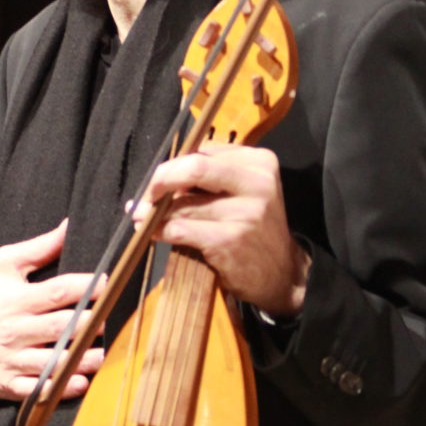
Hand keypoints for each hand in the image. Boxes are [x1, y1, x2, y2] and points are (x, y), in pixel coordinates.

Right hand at [0, 219, 104, 400]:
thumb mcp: (4, 266)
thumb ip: (39, 248)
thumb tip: (68, 227)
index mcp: (18, 299)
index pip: (57, 291)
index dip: (85, 287)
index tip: (107, 284)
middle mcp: (17, 330)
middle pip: (60, 327)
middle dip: (89, 325)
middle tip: (111, 321)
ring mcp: (14, 359)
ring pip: (53, 361)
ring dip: (81, 359)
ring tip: (103, 355)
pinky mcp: (11, 383)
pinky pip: (37, 389)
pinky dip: (59, 388)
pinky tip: (79, 383)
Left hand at [132, 147, 309, 317]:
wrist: (282, 274)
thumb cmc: (255, 229)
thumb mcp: (246, 192)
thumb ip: (213, 177)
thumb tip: (163, 176)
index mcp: (259, 162)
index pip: (204, 152)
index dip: (176, 164)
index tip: (160, 179)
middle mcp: (257, 183)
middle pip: (194, 167)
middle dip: (161, 179)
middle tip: (146, 194)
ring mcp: (246, 212)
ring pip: (183, 204)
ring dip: (156, 212)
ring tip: (143, 218)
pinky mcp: (230, 241)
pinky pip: (182, 229)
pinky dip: (161, 231)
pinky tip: (154, 233)